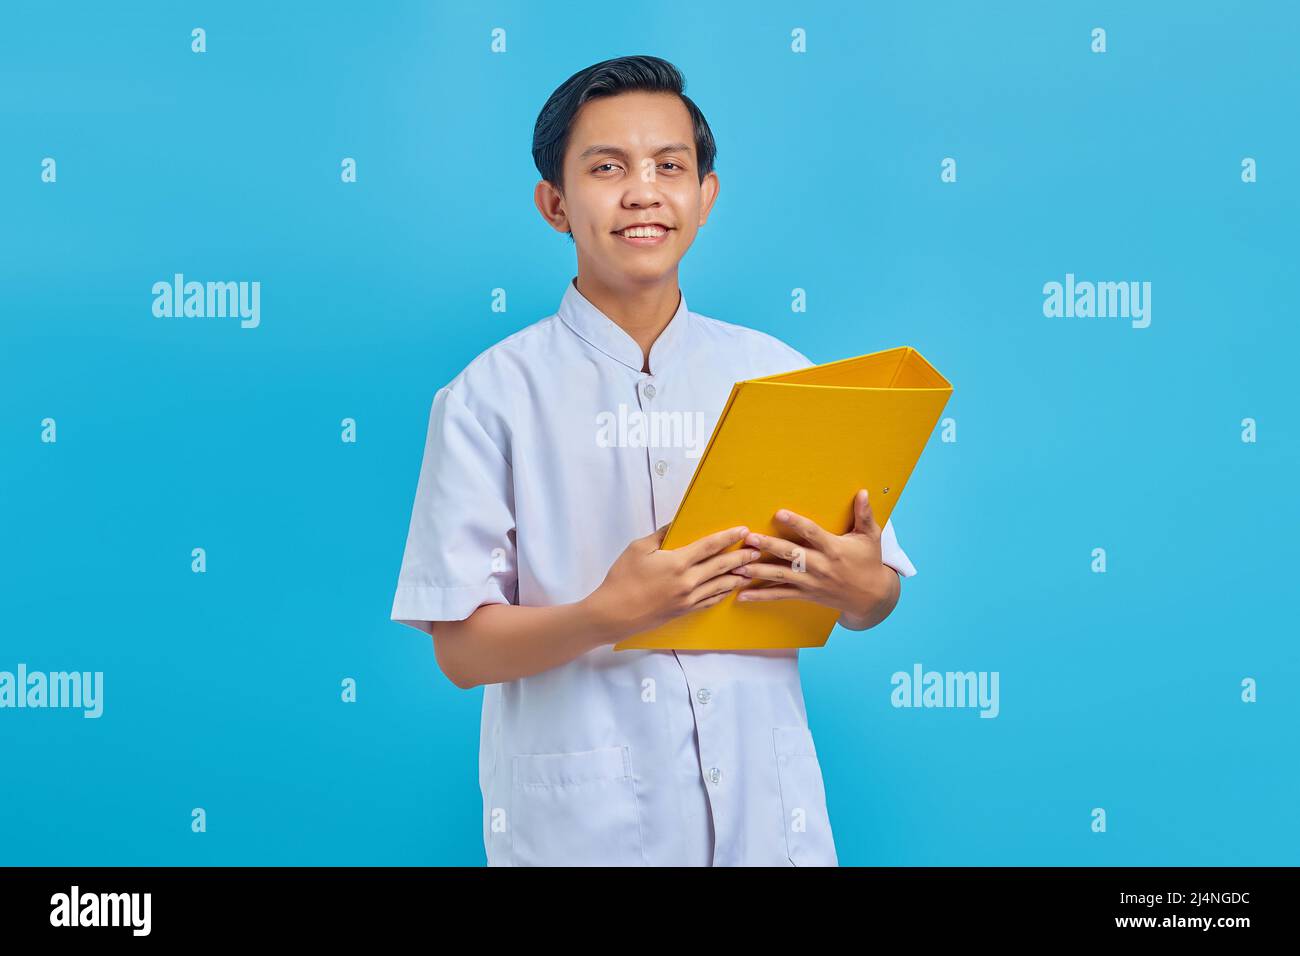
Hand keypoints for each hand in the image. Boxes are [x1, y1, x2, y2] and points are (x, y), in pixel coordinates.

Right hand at [584, 524, 761, 642]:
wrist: (614, 614)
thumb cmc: (622, 578)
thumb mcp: (638, 549)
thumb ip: (660, 535)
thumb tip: (676, 525)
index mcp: (677, 562)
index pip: (710, 546)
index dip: (728, 537)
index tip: (743, 530)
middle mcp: (688, 581)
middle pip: (721, 566)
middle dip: (741, 557)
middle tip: (757, 550)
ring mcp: (688, 599)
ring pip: (720, 585)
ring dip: (737, 576)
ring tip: (751, 570)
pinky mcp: (684, 611)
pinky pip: (710, 601)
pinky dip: (722, 593)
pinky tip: (730, 589)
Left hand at [734, 489, 899, 629]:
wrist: (871, 597)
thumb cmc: (869, 561)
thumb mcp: (870, 537)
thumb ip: (864, 514)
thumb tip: (863, 491)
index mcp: (834, 549)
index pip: (812, 533)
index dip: (796, 523)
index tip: (779, 513)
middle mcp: (820, 566)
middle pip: (791, 554)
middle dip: (769, 546)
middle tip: (749, 539)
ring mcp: (810, 582)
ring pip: (781, 576)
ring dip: (758, 571)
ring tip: (737, 567)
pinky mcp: (804, 594)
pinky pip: (780, 595)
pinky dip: (760, 596)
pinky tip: (741, 595)